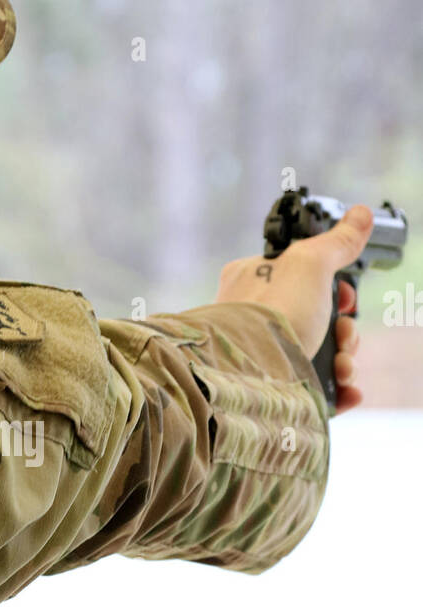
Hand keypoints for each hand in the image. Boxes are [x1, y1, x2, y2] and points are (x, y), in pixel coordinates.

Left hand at [213, 204, 373, 415]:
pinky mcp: (274, 387)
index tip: (347, 299)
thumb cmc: (272, 313)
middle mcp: (255, 317)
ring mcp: (263, 354)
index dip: (335, 289)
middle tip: (346, 337)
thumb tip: (360, 215)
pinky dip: (336, 390)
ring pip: (318, 354)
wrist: (247, 374)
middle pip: (317, 319)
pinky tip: (347, 391)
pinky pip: (313, 388)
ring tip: (344, 368)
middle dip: (345, 330)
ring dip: (345, 361)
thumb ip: (336, 242)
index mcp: (255, 279)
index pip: (303, 278)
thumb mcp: (309, 264)